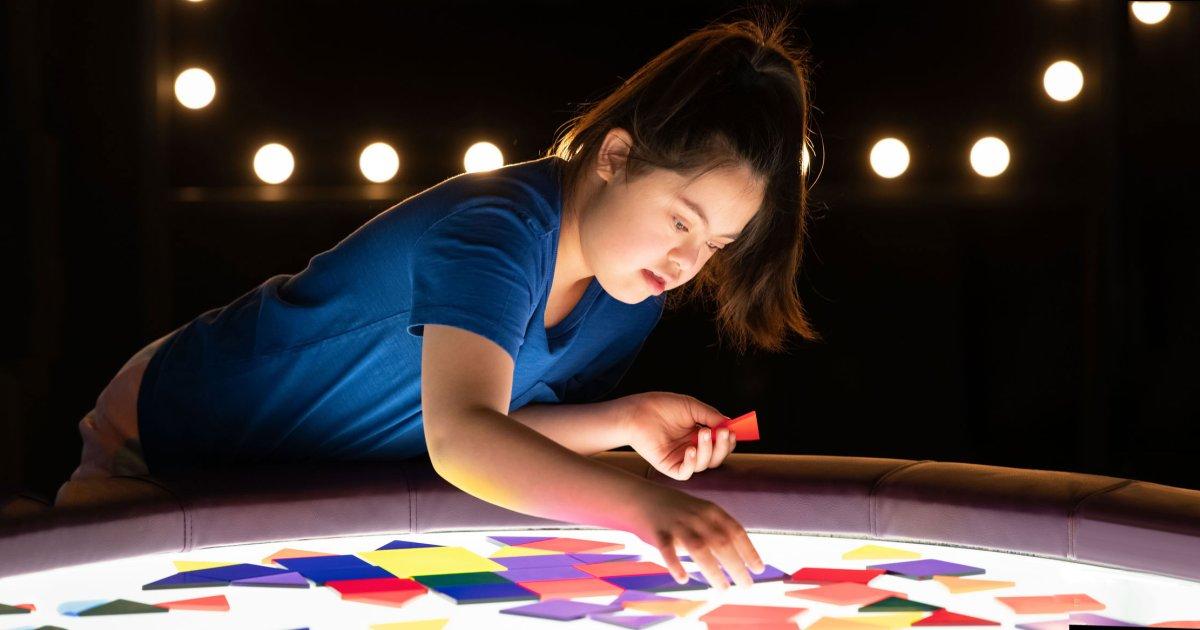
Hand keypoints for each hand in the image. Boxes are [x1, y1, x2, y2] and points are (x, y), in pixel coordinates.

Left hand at [620, 392, 736, 479]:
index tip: (733, 431)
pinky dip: (692, 463)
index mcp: (698, 435)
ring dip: (708, 450)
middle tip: (723, 433)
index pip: (720, 444)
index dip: (728, 440)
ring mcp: (681, 459)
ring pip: (705, 464)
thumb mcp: (691, 407)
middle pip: (717, 457)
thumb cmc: (662, 407)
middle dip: (723, 446)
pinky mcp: (670, 467)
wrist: (638, 412)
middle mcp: (692, 448)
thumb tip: (730, 423)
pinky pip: (687, 472)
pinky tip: (691, 449)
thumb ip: (710, 415)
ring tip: (704, 433)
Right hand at [626, 483, 764, 589]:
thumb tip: (740, 557)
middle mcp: (696, 516)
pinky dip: (676, 564)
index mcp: (711, 510)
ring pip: (699, 548)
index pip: (736, 531)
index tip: (759, 570)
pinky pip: (667, 549)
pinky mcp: (657, 532)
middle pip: (721, 542)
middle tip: (746, 586)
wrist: (641, 497)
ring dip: (713, 570)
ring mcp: (676, 523)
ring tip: (724, 589)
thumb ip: (717, 529)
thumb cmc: (676, 511)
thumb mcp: (701, 512)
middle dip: (737, 566)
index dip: (749, 551)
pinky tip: (684, 578)